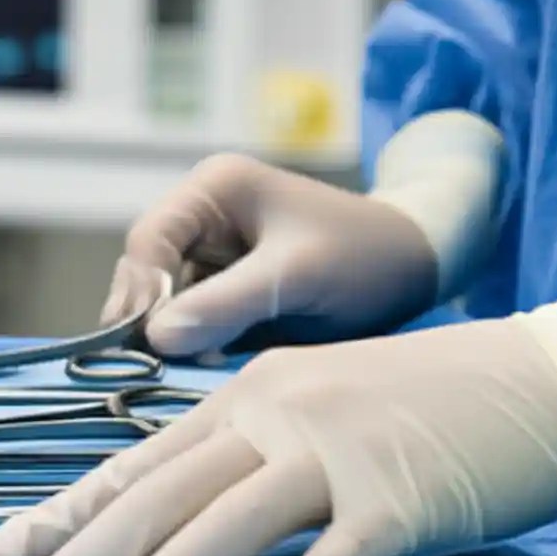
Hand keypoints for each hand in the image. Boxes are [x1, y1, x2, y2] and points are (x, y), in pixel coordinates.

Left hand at [0, 318, 556, 555]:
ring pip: (225, 527)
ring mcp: (340, 453)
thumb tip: (166, 518)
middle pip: (162, 495)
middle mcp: (281, 414)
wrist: (538, 379)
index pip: (141, 462)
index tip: (7, 554)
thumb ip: (239, 454)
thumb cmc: (417, 404)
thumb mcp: (312, 409)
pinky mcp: (401, 500)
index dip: (68, 512)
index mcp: (251, 393)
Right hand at [99, 153, 439, 355]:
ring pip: (162, 300)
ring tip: (187, 366)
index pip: (148, 240)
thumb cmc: (362, 256)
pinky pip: (189, 318)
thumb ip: (226, 304)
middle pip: (145, 272)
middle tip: (160, 365)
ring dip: (171, 335)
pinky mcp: (224, 287)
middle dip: (152, 317)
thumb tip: (156, 336)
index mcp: (214, 189)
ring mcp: (211, 253)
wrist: (415, 267)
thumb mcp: (296, 278)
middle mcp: (202, 216)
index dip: (141, 291)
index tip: (151, 342)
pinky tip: (206, 362)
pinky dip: (192, 343)